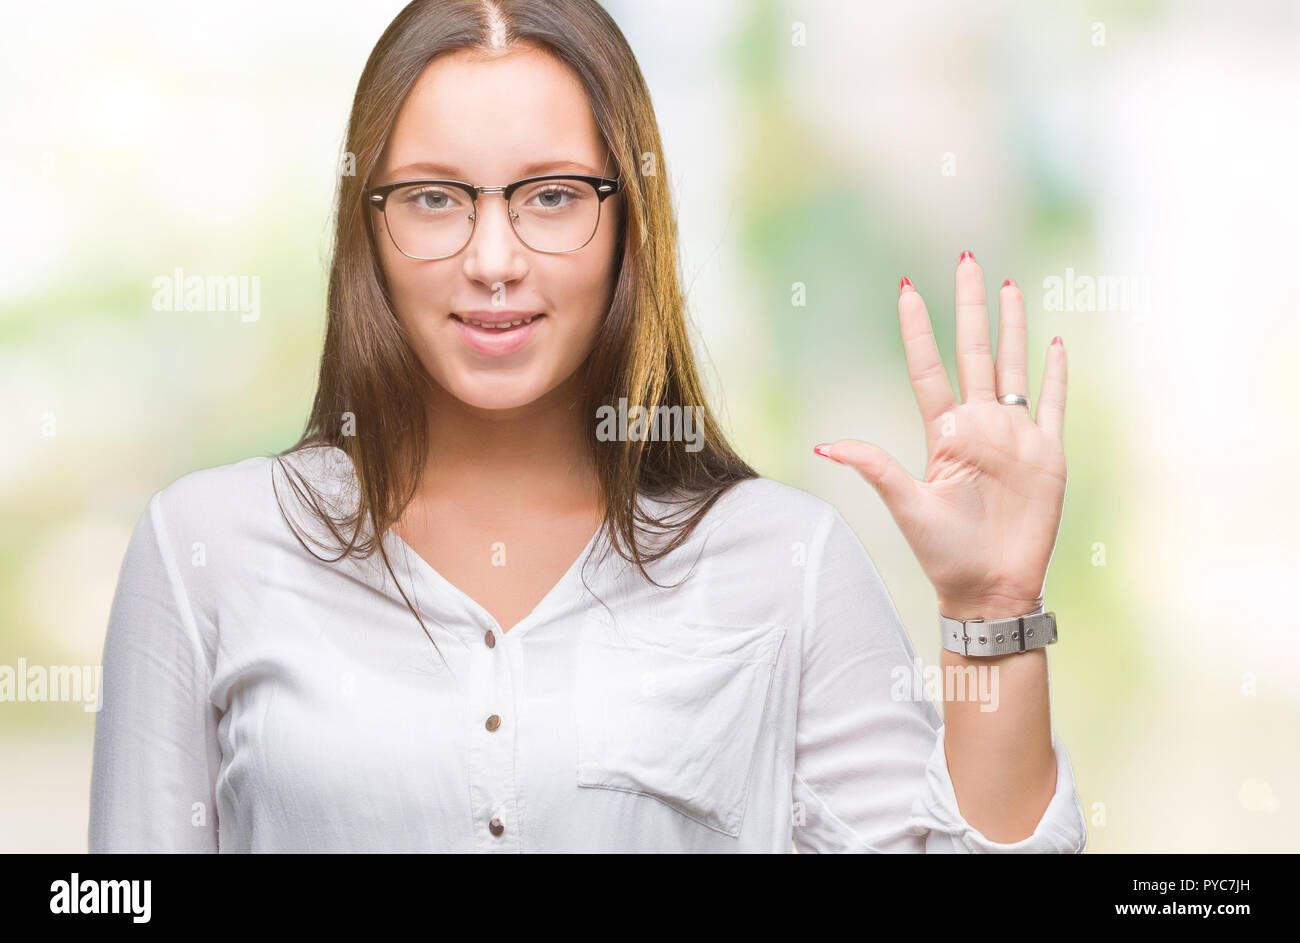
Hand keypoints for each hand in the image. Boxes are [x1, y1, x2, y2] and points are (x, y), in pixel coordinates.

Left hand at [815, 252, 1067, 618]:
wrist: (990, 588)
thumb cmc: (943, 554)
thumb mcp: (905, 506)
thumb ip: (874, 467)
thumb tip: (823, 443)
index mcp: (944, 433)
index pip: (928, 368)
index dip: (918, 330)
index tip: (906, 289)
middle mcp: (980, 425)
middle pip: (974, 351)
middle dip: (970, 306)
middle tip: (965, 259)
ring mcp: (1014, 437)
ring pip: (1014, 366)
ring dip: (1012, 326)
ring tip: (1008, 284)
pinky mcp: (1047, 454)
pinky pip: (1053, 404)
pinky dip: (1055, 374)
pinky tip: (1054, 342)